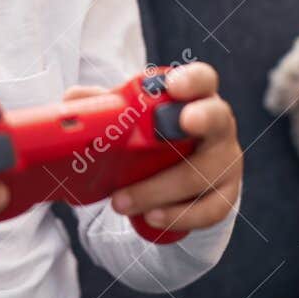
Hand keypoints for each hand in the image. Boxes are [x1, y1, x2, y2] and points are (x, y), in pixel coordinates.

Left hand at [67, 61, 243, 236]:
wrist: (176, 178)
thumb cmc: (154, 138)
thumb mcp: (132, 119)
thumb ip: (104, 105)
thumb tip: (72, 99)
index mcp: (195, 98)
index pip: (203, 79)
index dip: (192, 80)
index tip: (172, 85)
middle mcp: (218, 126)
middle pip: (218, 119)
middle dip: (202, 118)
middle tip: (182, 122)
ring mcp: (226, 162)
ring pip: (203, 173)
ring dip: (159, 188)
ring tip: (121, 201)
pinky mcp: (225, 195)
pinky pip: (210, 209)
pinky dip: (179, 216)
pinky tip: (151, 218)